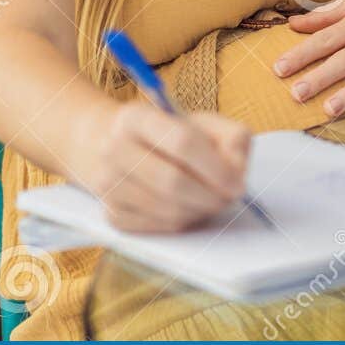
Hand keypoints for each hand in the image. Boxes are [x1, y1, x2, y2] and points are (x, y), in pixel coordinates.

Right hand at [71, 99, 250, 232]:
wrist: (106, 145)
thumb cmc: (165, 134)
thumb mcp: (199, 121)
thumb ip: (230, 136)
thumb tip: (237, 170)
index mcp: (137, 117)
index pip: (182, 142)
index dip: (216, 167)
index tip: (238, 182)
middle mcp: (114, 148)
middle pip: (173, 182)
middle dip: (211, 196)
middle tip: (229, 198)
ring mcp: (108, 183)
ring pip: (167, 210)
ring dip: (200, 211)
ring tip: (210, 199)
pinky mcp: (110, 213)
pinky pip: (158, 227)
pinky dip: (182, 222)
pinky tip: (187, 207)